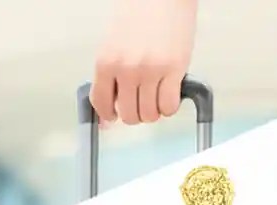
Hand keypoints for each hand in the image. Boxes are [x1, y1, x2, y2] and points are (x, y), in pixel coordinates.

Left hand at [90, 0, 198, 124]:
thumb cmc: (138, 15)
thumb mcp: (113, 44)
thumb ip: (110, 74)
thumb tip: (109, 108)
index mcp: (106, 63)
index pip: (101, 103)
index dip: (108, 115)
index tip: (113, 116)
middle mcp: (127, 69)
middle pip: (128, 114)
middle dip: (134, 115)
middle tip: (139, 104)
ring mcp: (151, 71)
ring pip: (149, 114)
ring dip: (152, 112)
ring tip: (155, 97)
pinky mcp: (175, 69)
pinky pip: (169, 106)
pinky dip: (169, 107)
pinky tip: (169, 95)